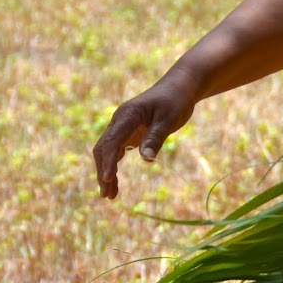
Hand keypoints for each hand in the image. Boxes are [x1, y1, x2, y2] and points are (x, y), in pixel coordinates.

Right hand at [92, 70, 199, 200]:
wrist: (179, 87)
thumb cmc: (176, 100)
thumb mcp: (169, 119)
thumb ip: (156, 138)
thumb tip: (146, 159)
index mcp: (128, 115)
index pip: (112, 141)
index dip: (109, 161)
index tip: (108, 179)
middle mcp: (120, 120)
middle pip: (104, 148)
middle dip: (103, 171)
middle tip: (107, 195)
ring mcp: (122, 126)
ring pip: (107, 151)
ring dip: (106, 171)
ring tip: (110, 195)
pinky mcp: (128, 131)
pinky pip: (116, 150)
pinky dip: (114, 165)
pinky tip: (114, 181)